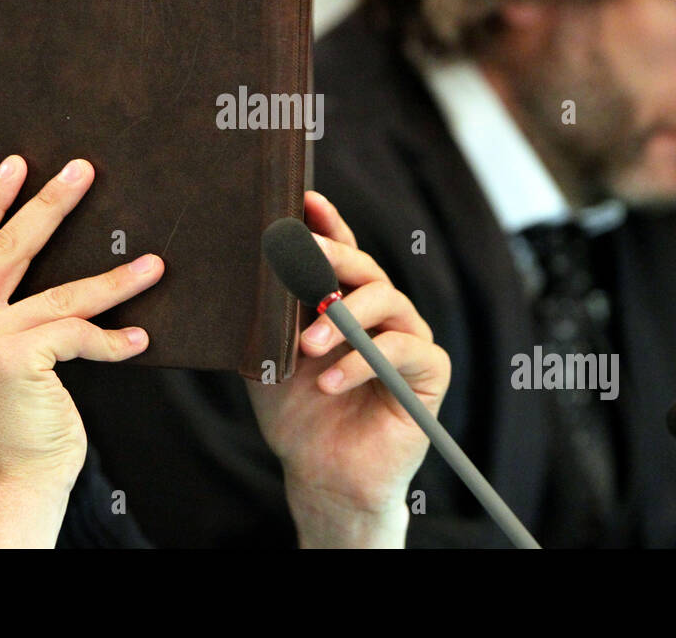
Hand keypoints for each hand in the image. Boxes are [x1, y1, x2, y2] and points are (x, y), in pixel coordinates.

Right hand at [0, 155, 163, 546]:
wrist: (11, 481)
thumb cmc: (12, 420)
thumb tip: (52, 265)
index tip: (16, 163)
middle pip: (8, 248)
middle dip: (50, 204)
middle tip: (83, 171)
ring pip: (60, 293)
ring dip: (114, 279)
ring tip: (152, 264)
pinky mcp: (15, 360)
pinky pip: (79, 333)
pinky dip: (114, 339)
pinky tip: (138, 341)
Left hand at [246, 191, 450, 546]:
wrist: (321, 474)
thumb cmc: (295, 412)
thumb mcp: (270, 354)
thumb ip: (267, 313)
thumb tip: (246, 269)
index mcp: (344, 299)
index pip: (339, 251)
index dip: (327, 223)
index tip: (303, 201)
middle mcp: (381, 311)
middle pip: (364, 267)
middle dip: (330, 258)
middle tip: (299, 260)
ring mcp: (408, 337)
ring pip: (386, 301)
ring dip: (342, 319)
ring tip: (307, 346)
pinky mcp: (429, 371)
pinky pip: (402, 350)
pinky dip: (363, 361)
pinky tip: (329, 382)